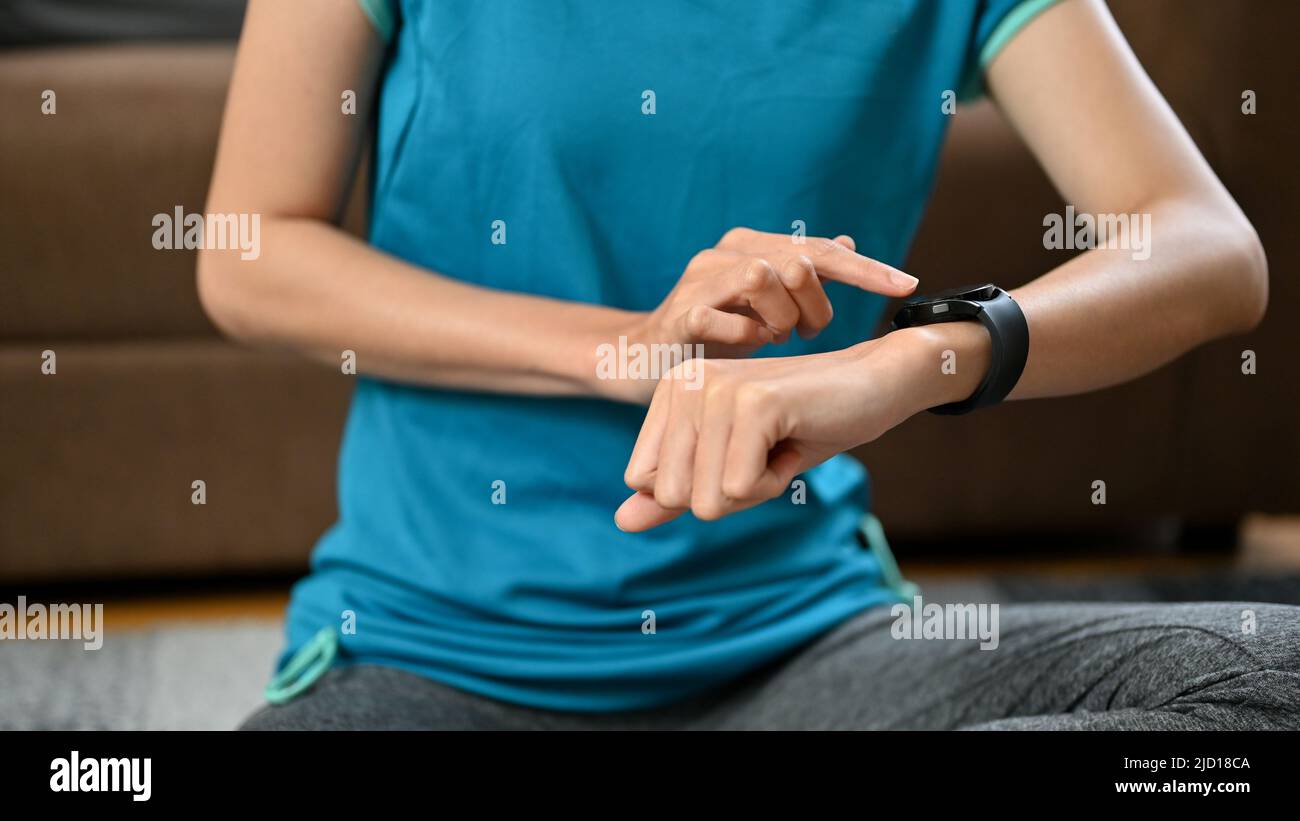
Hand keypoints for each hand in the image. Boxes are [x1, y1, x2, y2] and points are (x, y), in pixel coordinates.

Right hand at [601, 229, 918, 402]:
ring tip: (774, 337)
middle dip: (817, 303)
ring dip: (782, 315)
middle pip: (797, 259)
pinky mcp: (678, 316)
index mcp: (751, 247)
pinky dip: (748, 336)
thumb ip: (805, 276)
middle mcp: (725, 255)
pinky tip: (749, 348)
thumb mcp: (766, 305)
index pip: (820, 249)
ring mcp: (698, 282)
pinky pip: (726, 318)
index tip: (907, 286)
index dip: (867, 268)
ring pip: (762, 276)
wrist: (643, 358)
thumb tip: (848, 244)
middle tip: (807, 333)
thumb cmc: (713, 333)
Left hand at [615, 323, 990, 530]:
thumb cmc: (803, 424)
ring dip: (756, 488)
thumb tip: (622, 522)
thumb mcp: (731, 465)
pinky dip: (777, 481)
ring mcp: (716, 390)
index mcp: (670, 392)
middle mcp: (683, 384)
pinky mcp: (752, 403)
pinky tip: (795, 440)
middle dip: (727, 492)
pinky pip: (743, 488)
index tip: (740, 453)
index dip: (701, 487)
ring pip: (708, 499)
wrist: (875, 382)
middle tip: (763, 450)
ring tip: (779, 443)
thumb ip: (675, 494)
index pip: (646, 482)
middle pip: (675, 495)